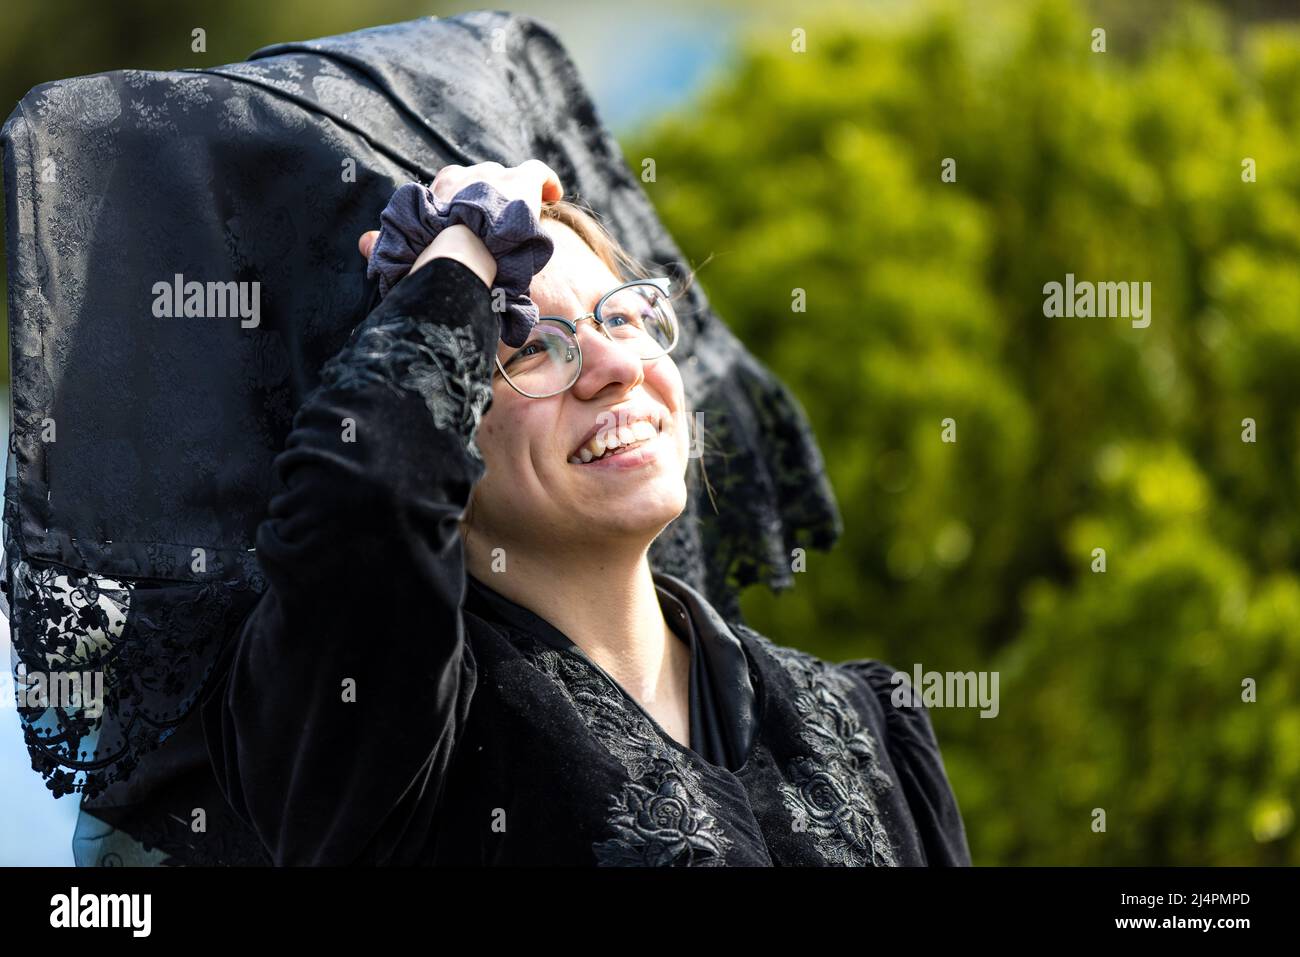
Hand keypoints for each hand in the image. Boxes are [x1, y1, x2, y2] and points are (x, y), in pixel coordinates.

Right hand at [357, 159, 563, 271]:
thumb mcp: (404, 248)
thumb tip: (363, 243)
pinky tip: (553, 195)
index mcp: (440, 188)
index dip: (460, 202)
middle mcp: (466, 174)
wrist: (460, 246)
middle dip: (488, 200)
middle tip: (496, 225)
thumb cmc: (430, 253)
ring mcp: (495, 176)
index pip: (452, 188)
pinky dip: (546, 183)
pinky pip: (538, 174)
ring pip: (508, 180)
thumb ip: (386, 244)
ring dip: (514, 199)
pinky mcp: (522, 181)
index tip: (465, 216)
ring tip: (521, 220)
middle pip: (481, 182)